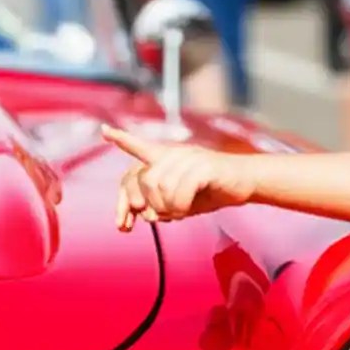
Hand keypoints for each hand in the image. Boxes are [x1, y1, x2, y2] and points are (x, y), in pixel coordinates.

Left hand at [102, 124, 252, 231]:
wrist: (245, 182)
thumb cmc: (211, 190)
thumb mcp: (180, 199)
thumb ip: (160, 205)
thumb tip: (145, 215)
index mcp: (167, 158)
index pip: (139, 148)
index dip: (123, 140)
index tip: (104, 131)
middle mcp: (175, 153)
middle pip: (144, 180)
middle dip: (148, 204)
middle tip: (160, 218)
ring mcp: (189, 158)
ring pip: (160, 188)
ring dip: (168, 208)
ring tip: (180, 212)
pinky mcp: (203, 167)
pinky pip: (180, 193)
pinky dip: (181, 208)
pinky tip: (188, 210)